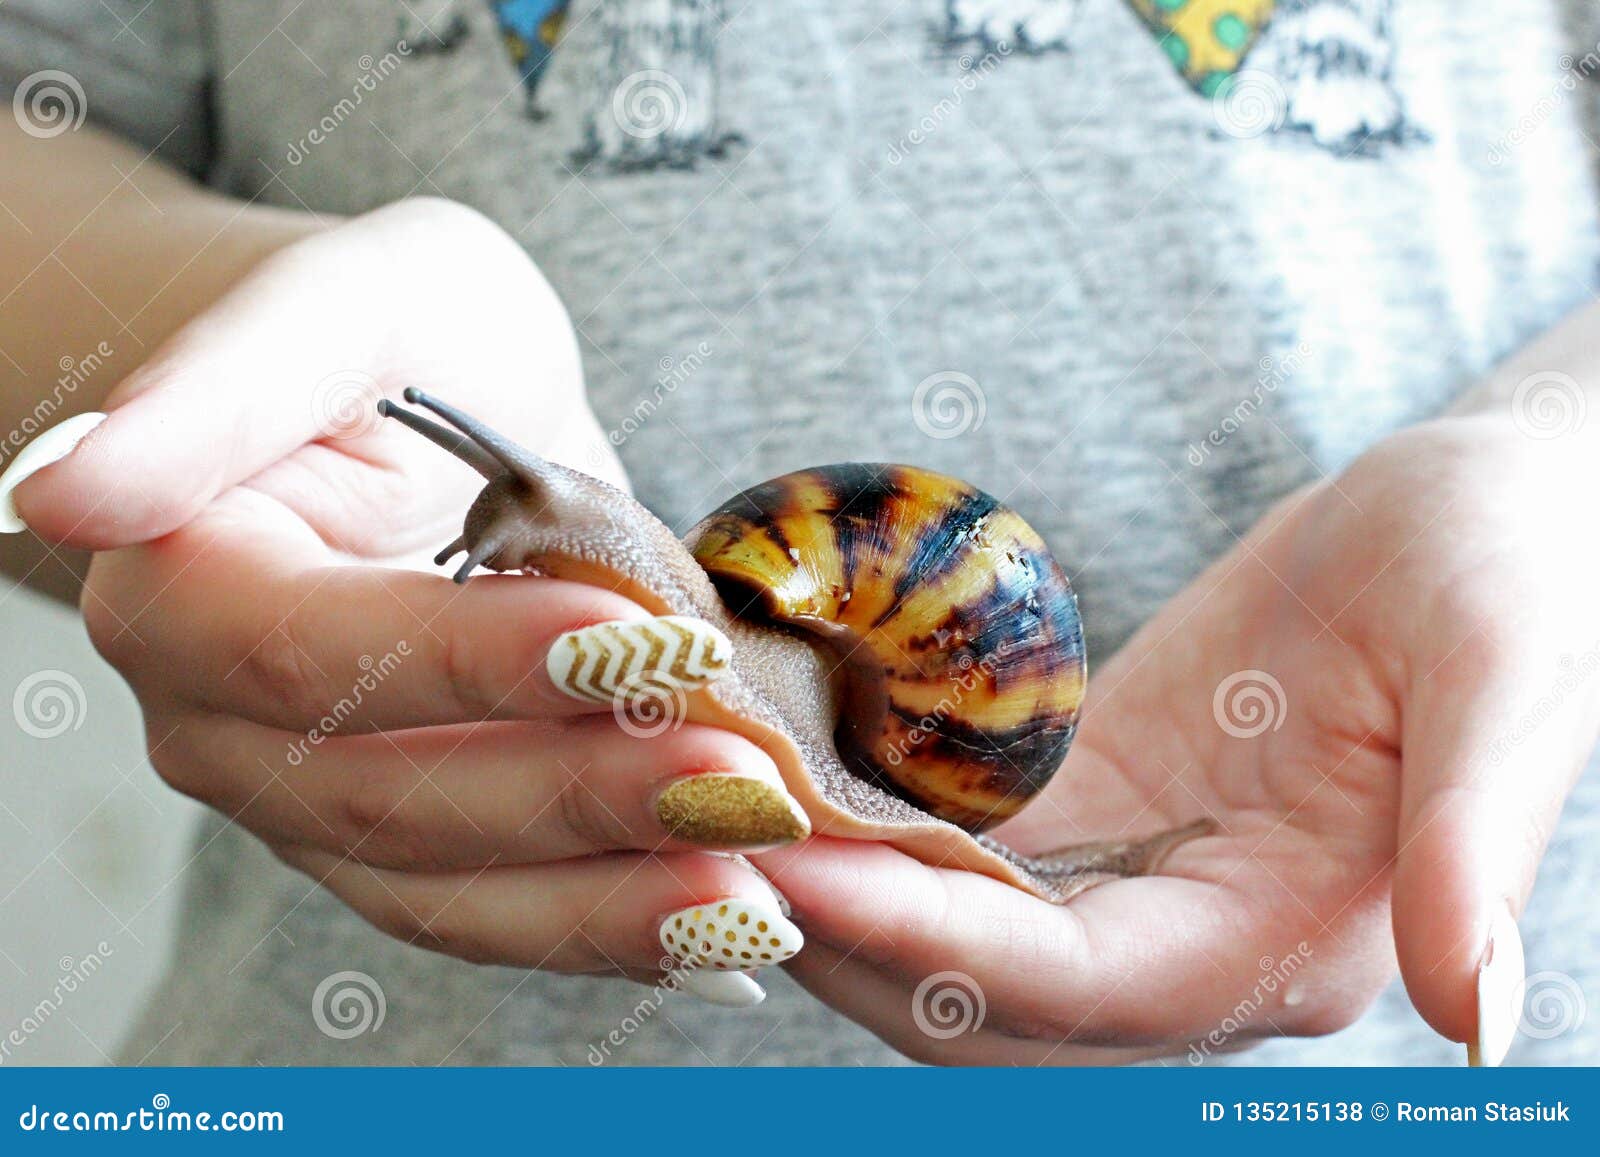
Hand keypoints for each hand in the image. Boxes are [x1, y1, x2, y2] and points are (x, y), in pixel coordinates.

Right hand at [12, 199, 805, 1004]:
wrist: (441, 410)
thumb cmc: (407, 340)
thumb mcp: (355, 303)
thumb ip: (226, 381)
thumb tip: (67, 492)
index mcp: (183, 583)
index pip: (312, 653)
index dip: (470, 661)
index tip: (633, 636)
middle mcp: (221, 722)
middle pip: (388, 793)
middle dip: (579, 794)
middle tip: (743, 781)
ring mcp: (309, 802)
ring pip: (449, 886)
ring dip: (612, 895)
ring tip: (762, 884)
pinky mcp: (404, 844)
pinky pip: (501, 912)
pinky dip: (616, 924)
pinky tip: (732, 924)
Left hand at [755, 414, 1599, 1062]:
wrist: (1480, 516)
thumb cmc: (1516, 575)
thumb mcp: (1507, 679)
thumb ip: (1477, 849)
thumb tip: (1484, 1021)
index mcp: (1287, 941)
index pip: (1077, 988)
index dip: (934, 943)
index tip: (795, 869)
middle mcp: (1194, 944)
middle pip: (980, 999)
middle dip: (838, 933)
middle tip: (697, 837)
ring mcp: (1135, 882)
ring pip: (947, 940)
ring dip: (827, 890)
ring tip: (704, 803)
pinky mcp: (1095, 811)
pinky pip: (961, 852)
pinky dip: (867, 829)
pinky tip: (779, 765)